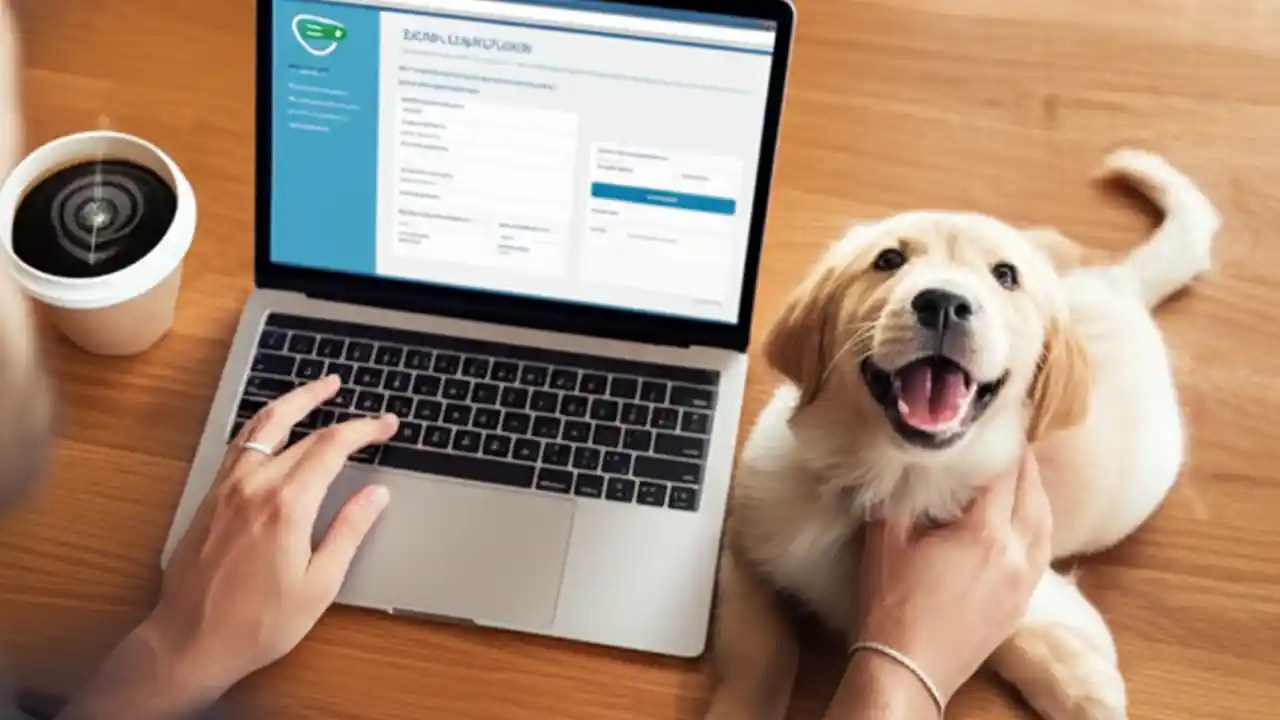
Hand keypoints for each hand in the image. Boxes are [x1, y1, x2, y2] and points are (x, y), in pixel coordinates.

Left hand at [58, 377, 398, 718]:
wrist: (189, 641)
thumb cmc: (256, 623)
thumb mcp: (319, 584)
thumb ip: (349, 531)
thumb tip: (375, 496)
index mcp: (286, 505)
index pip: (332, 446)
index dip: (364, 429)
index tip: (385, 425)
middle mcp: (253, 486)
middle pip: (301, 430)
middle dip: (337, 413)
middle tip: (363, 408)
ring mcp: (226, 487)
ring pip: (262, 425)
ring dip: (293, 401)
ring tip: (317, 389)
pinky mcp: (209, 496)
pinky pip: (239, 444)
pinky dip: (262, 424)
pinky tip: (273, 426)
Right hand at [852, 452, 1051, 702]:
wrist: (907, 667)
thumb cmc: (891, 604)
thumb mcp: (885, 540)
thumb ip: (900, 499)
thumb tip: (905, 468)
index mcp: (984, 533)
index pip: (1004, 474)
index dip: (1003, 444)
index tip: (999, 422)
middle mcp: (1015, 555)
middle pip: (1033, 495)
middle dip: (1025, 464)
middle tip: (1014, 440)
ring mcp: (1023, 582)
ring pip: (1044, 525)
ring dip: (1037, 494)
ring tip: (1024, 475)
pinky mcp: (1020, 605)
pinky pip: (1042, 554)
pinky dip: (1038, 527)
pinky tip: (1026, 522)